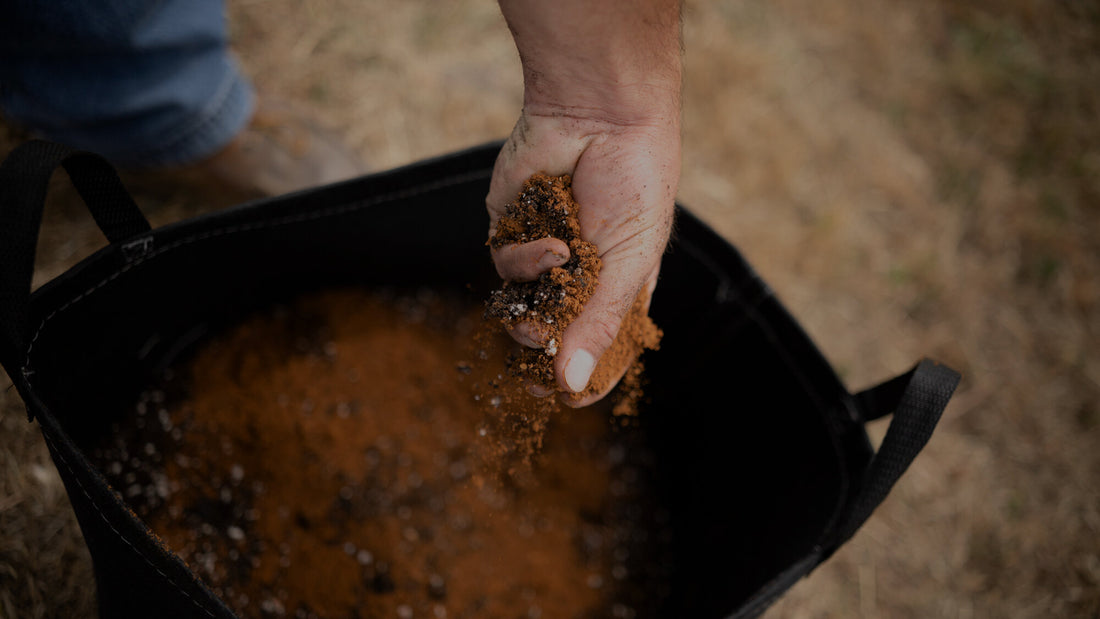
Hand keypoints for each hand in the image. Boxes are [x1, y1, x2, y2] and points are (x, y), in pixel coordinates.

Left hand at [487, 108, 678, 406]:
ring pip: (522, 310)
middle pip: (554, 337)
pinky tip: (553, 240)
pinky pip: (506, 268)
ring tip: (561, 273)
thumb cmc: (634, 185)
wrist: (602, 117)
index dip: (589, 377)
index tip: (573, 401)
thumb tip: (572, 387)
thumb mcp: (630, 263)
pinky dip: (526, 260)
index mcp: (621, 286)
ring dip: (537, 305)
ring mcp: (543, 254)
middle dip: (547, 349)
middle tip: (542, 361)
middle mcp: (580, 276)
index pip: (602, 346)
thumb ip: (599, 324)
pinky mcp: (511, 230)